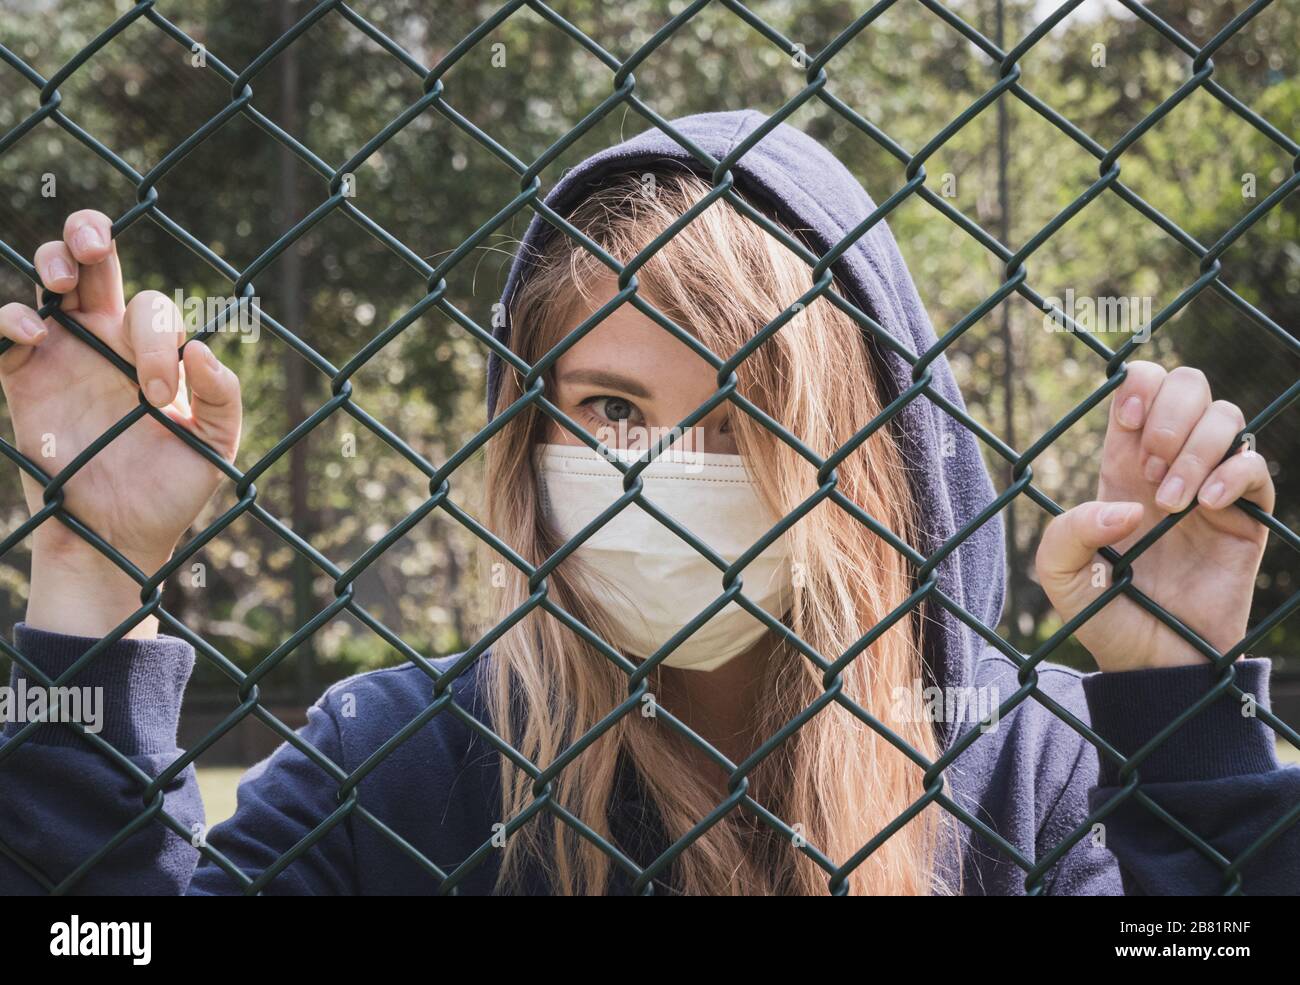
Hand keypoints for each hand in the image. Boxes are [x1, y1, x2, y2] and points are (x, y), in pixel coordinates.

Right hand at [0, 210, 242, 636]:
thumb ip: (222, 399)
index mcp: (154, 352)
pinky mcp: (24, 381)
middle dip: (90, 233)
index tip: (155, 396)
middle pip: (94, 263)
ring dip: (51, 259)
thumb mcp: (214, 447)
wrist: (119, 539)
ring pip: (49, 281)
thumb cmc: (171, 492)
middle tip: (94, 244)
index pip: (151, 309)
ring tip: (63, 277)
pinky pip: (8, 332)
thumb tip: (204, 352)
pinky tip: (31, 331)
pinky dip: (11, 319)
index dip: (156, 339)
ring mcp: (62, 356)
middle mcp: (106, 343)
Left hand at [1035, 361, 1272, 672]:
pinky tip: (1209, 504)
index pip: (1142, 385)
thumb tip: (1127, 506)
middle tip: (1148, 469)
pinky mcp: (1247, 516)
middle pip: (1190, 384)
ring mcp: (1212, 485)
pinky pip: (1258, 466)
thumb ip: (1066, 533)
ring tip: (1172, 504)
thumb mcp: (1060, 574)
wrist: (1153, 663)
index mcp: (1122, 463)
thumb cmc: (1103, 615)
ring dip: (1197, 449)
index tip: (1129, 421)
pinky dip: (1236, 472)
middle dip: (1171, 413)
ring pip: (1227, 416)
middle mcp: (1170, 463)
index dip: (1141, 384)